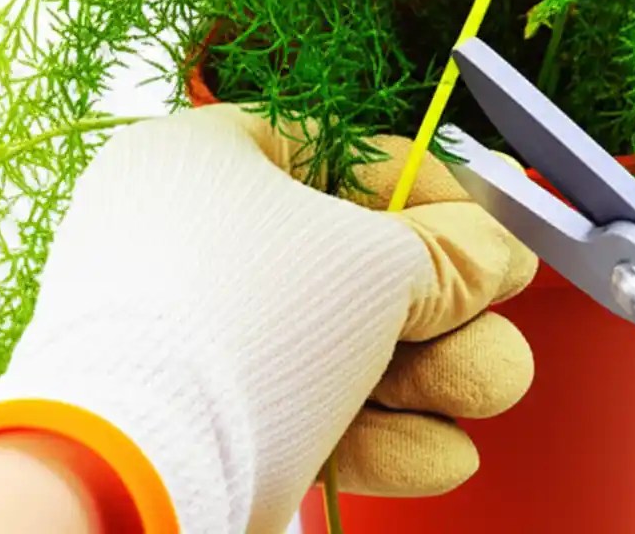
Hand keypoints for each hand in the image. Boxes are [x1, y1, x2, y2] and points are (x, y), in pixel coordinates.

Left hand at [0, 104, 536, 533]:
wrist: (132, 479)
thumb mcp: (377, 265)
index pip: (348, 155)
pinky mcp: (215, 423)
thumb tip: (502, 254)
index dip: (437, 194)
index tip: (495, 236)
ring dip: (432, 375)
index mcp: (209, 164)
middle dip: (447, 308)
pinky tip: (440, 453)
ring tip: (484, 389)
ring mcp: (204, 340)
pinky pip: (313, 411)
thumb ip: (455, 252)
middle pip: (360, 264)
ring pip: (348, 348)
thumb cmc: (247, 327)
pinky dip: (382, 436)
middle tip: (494, 324)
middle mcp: (198, 243)